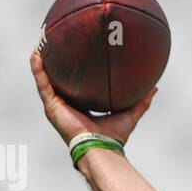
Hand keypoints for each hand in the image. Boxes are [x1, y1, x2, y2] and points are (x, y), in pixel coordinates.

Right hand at [30, 50, 155, 146]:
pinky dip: (37, 69)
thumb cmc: (113, 137)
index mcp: (80, 106)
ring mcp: (56, 105)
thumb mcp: (130, 114)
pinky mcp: (51, 106)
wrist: (100, 149)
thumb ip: (142, 101)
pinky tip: (36, 54)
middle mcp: (65, 104)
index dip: (72, 70)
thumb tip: (155, 87)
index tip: (74, 53)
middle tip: (53, 42)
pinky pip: (41, 84)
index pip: (74, 84)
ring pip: (44, 78)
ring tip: (40, 42)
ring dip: (41, 60)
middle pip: (56, 79)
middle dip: (53, 61)